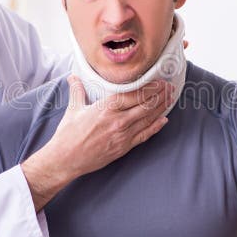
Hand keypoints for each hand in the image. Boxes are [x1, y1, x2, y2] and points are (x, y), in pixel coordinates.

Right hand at [22, 75, 172, 209]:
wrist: (65, 159)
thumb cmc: (68, 134)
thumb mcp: (73, 109)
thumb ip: (77, 90)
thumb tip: (73, 77)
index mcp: (106, 108)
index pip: (134, 94)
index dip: (150, 87)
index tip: (160, 81)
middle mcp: (117, 121)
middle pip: (145, 105)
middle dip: (160, 95)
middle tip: (171, 87)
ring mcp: (122, 135)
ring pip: (147, 119)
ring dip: (161, 108)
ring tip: (170, 99)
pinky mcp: (123, 148)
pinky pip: (144, 135)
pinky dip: (155, 127)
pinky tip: (163, 120)